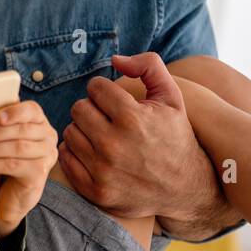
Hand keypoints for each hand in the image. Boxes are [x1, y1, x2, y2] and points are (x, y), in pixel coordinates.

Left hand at [0, 99, 58, 237]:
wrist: (13, 194)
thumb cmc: (5, 159)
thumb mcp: (3, 139)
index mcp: (40, 122)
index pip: (32, 110)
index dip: (15, 112)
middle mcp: (48, 137)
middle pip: (21, 131)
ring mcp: (46, 156)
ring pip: (16, 148)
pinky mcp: (39, 174)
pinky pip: (12, 165)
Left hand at [58, 52, 234, 238]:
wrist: (185, 189)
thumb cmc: (175, 138)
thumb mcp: (172, 98)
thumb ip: (149, 66)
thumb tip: (115, 59)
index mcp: (133, 118)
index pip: (94, 88)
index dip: (104, 90)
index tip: (114, 101)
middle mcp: (114, 145)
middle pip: (78, 108)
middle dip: (92, 108)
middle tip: (107, 118)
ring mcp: (103, 170)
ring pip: (70, 132)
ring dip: (83, 130)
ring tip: (103, 135)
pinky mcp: (95, 190)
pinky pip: (65, 158)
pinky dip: (75, 152)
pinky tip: (94, 152)